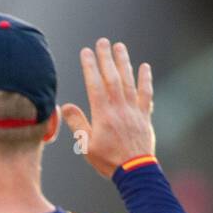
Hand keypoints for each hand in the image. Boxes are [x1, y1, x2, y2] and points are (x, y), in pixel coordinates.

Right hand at [60, 38, 155, 177]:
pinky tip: (144, 66)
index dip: (90, 67)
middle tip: (102, 41)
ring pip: (128, 81)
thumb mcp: (86, 146)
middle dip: (106, 58)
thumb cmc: (108, 160)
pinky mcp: (144, 115)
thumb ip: (77, 124)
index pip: (95, 84)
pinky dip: (145, 79)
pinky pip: (145, 93)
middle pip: (112, 77)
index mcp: (103, 114)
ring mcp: (133, 110)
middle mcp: (119, 108)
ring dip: (124, 62)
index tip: (86, 52)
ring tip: (119, 46)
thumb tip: (66, 106)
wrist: (135, 170)